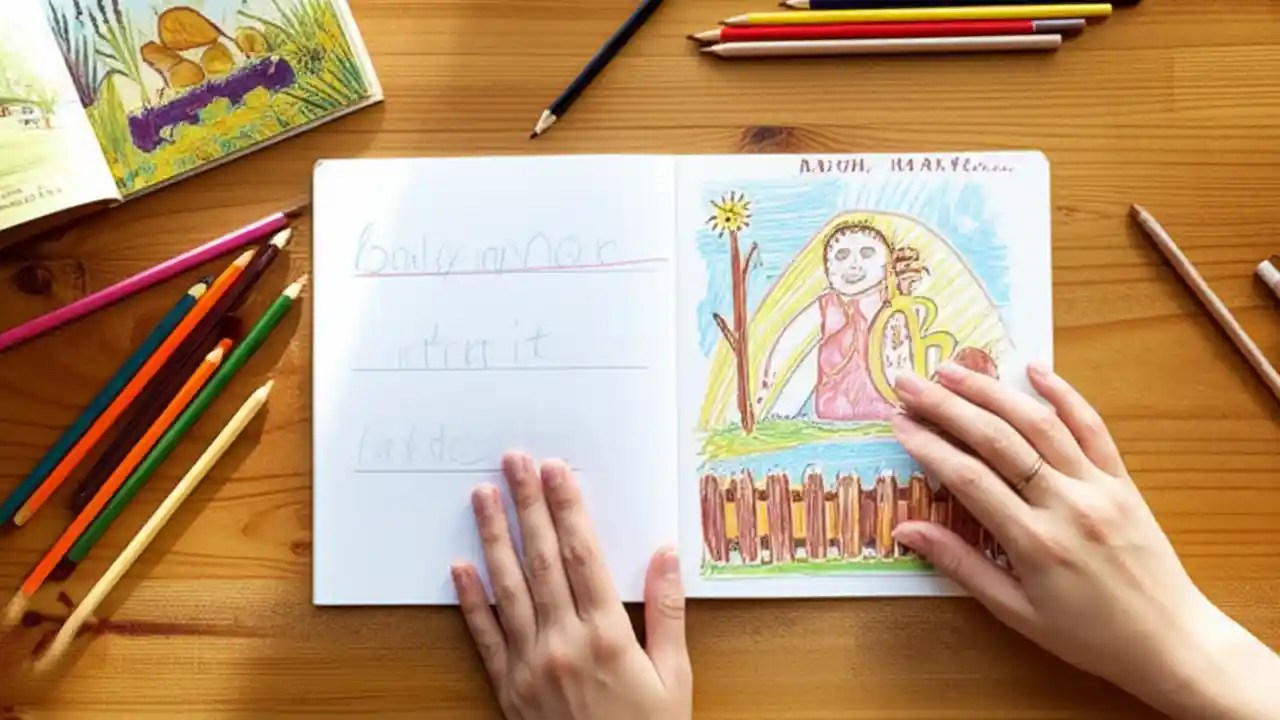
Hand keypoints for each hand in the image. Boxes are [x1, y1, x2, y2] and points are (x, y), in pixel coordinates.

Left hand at [452, 453, 692, 719]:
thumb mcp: (675, 678)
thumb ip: (668, 613)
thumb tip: (665, 555)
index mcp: (608, 636)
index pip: (584, 555)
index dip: (569, 508)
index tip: (558, 471)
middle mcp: (563, 642)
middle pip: (542, 559)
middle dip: (529, 505)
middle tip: (516, 462)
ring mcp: (530, 664)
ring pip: (508, 587)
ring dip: (493, 537)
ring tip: (483, 496)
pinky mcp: (508, 687)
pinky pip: (484, 636)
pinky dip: (470, 600)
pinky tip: (460, 567)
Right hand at [890, 363, 1278, 719]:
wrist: (1170, 641)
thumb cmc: (1088, 636)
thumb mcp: (1015, 612)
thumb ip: (960, 565)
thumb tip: (905, 530)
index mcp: (1034, 543)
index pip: (968, 479)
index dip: (929, 446)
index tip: (899, 424)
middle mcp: (1066, 505)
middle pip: (997, 440)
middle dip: (948, 406)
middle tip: (910, 384)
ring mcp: (1098, 487)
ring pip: (1039, 423)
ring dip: (992, 391)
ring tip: (953, 370)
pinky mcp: (1123, 480)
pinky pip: (1092, 427)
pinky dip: (1063, 394)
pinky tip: (1033, 370)